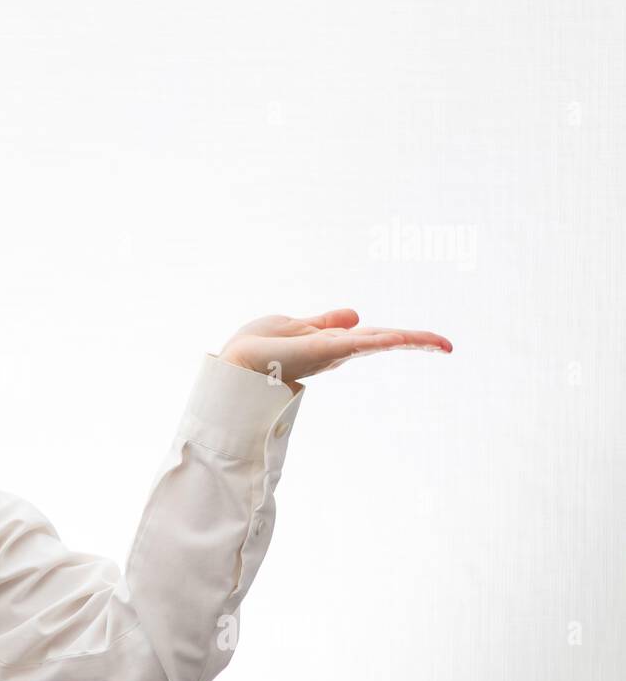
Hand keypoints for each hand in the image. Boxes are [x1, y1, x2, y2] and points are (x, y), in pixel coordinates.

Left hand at [217, 308, 452, 391]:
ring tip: (440, 343)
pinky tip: (398, 338)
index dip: (402, 337)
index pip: (373, 336)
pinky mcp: (321, 352)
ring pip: (376, 342)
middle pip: (383, 341)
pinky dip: (377, 340)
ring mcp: (331, 352)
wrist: (233, 364)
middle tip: (448, 345)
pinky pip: (355, 343)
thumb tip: (356, 315)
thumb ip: (324, 322)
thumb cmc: (255, 348)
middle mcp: (336, 349)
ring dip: (408, 341)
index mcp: (331, 342)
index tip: (433, 342)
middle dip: (415, 342)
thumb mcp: (295, 326)